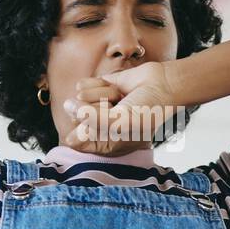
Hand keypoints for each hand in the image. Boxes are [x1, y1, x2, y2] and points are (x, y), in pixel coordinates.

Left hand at [61, 61, 180, 155]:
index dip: (85, 130)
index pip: (77, 141)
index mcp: (104, 144)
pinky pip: (82, 86)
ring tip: (120, 97)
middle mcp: (97, 127)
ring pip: (79, 100)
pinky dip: (97, 84)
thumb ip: (90, 119)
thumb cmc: (147, 111)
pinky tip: (114, 88)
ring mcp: (96, 106)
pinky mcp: (97, 89)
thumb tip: (67, 104)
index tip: (105, 124)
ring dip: (101, 95)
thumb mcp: (120, 123)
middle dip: (96, 109)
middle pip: (76, 118)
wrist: (162, 85)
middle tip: (116, 109)